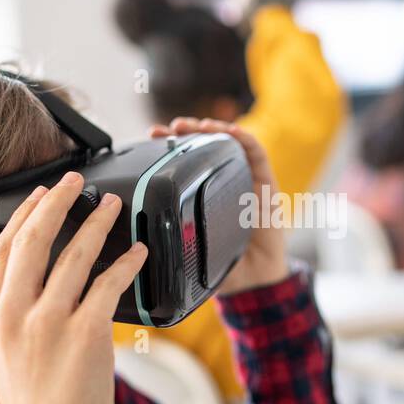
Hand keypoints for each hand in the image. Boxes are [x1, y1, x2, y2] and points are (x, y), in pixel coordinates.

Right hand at [0, 172, 146, 403]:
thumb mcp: (3, 362)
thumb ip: (14, 324)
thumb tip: (39, 290)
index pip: (0, 252)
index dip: (21, 217)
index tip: (39, 196)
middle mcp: (13, 316)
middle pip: (31, 239)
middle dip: (56, 202)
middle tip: (76, 181)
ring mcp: (48, 323)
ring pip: (74, 253)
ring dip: (97, 222)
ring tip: (114, 206)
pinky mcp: (85, 334)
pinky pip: (110, 282)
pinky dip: (127, 261)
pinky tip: (140, 252)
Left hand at [149, 118, 289, 294]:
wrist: (255, 279)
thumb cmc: (222, 262)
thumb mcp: (189, 247)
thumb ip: (170, 239)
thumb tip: (137, 243)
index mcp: (203, 192)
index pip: (184, 160)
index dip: (167, 147)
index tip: (150, 138)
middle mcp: (224, 181)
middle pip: (205, 145)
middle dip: (186, 132)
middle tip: (169, 128)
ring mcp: (245, 179)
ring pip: (228, 143)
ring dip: (213, 128)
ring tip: (197, 125)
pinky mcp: (266, 183)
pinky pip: (257, 154)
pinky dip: (244, 139)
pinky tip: (231, 131)